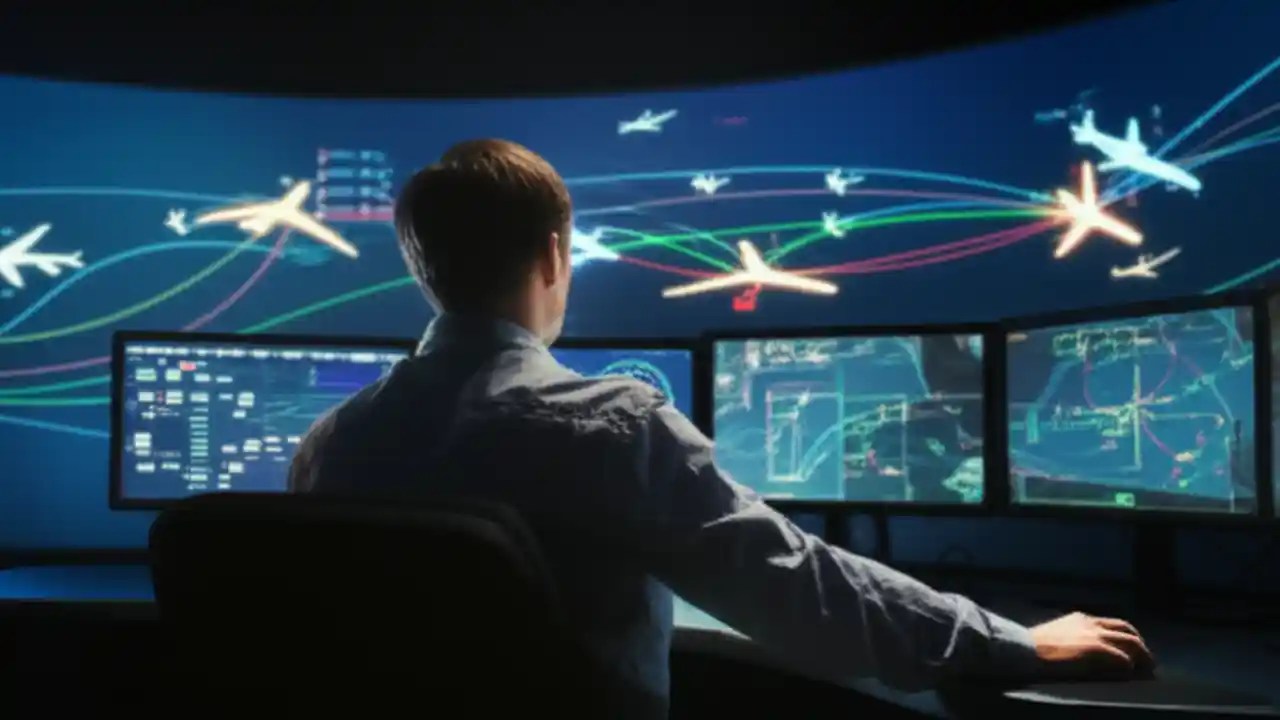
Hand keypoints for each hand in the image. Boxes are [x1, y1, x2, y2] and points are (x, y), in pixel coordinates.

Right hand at [1029, 612, 1154, 677]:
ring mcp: (1095, 635)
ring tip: (1147, 668)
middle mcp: (1092, 623)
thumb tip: (1082, 648)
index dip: (1127, 636)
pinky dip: (1129, 666)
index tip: (1132, 648)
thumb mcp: (1056, 634)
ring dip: (1142, 656)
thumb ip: (1072, 636)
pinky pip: (1123, 659)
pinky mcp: (1096, 650)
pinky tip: (1129, 673)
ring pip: (1131, 642)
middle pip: (1127, 630)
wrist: (1024, 649)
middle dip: (1140, 645)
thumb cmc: (1033, 647)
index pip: (1114, 624)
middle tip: (1146, 660)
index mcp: (1081, 619)